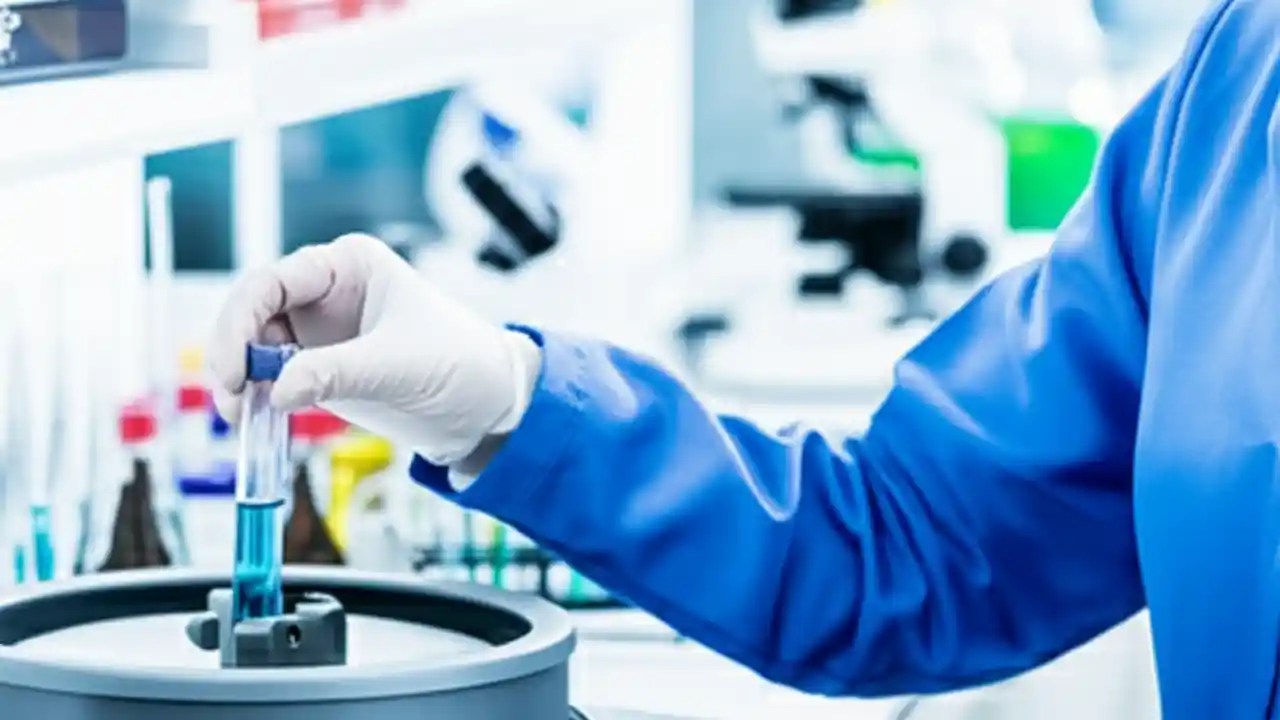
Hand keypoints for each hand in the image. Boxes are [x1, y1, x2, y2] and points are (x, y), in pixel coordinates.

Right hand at [208, 233, 540, 465]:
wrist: (487, 407)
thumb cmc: (459, 363)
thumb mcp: (397, 365)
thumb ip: (335, 373)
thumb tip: (278, 391)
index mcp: (348, 266)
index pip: (272, 281)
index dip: (241, 320)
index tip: (235, 366)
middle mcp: (326, 291)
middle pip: (253, 314)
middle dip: (233, 354)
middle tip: (230, 397)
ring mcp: (320, 331)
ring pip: (255, 348)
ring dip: (241, 381)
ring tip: (242, 417)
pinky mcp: (321, 368)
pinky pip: (273, 378)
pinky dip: (259, 398)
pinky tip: (257, 421)